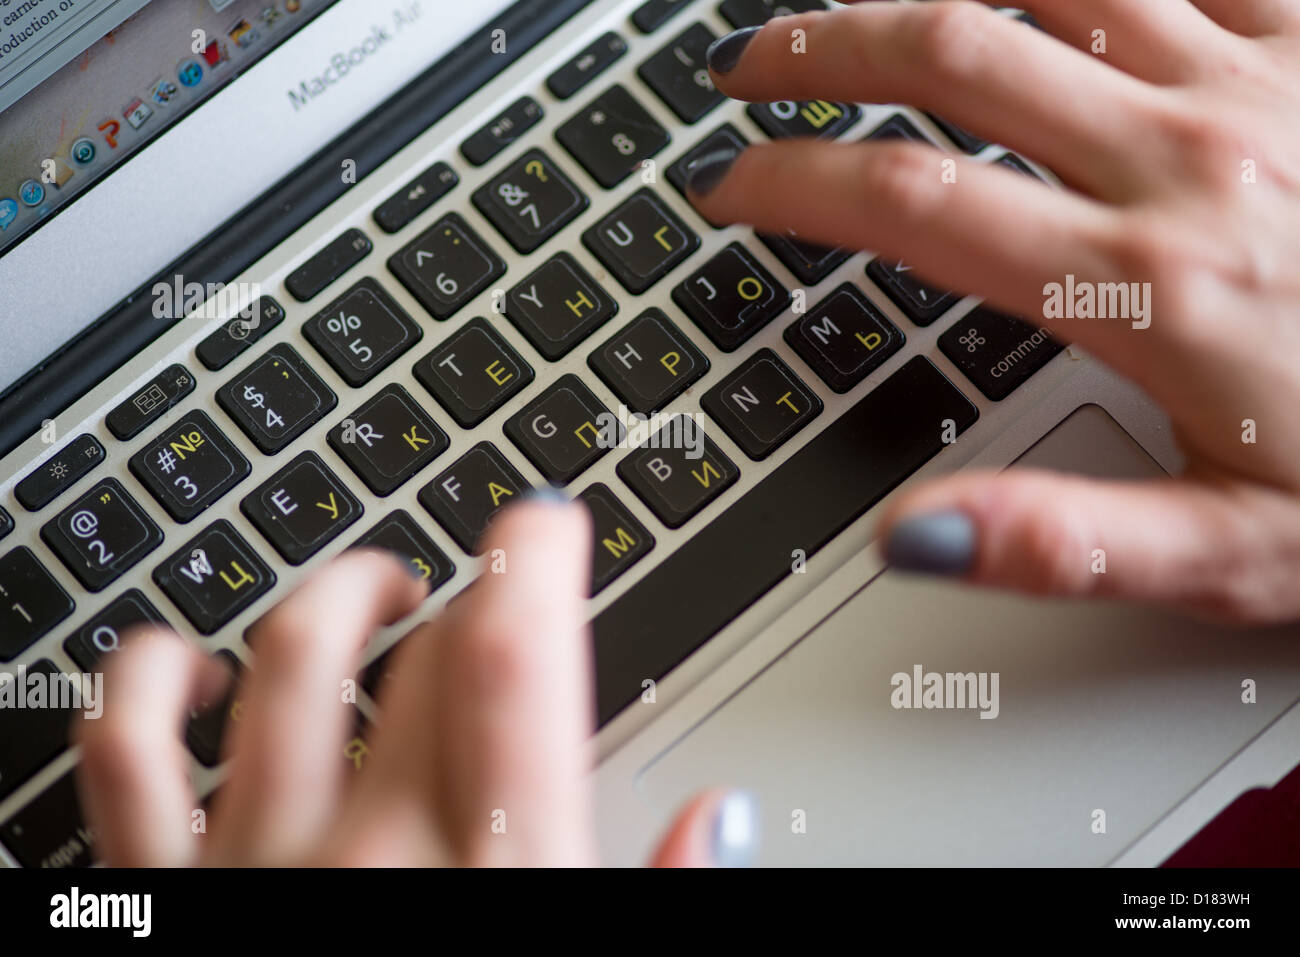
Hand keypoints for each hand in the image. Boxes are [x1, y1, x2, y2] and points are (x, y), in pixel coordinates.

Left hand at [77, 499, 756, 866]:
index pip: (517, 662)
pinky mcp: (159, 895)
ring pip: (282, 659)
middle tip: (487, 599)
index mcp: (497, 874)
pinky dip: (144, 681)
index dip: (537, 559)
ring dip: (334, 596)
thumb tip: (712, 822)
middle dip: (467, 595)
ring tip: (374, 588)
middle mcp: (368, 853)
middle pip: (419, 652)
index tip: (547, 525)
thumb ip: (664, 898)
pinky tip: (188, 666)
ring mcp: (254, 865)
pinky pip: (120, 754)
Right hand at [691, 0, 1299, 622]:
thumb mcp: (1237, 554)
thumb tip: (912, 537)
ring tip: (859, 6)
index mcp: (1144, 285)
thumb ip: (1067, 544)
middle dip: (820, 49)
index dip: (788, 185)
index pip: (907, 204)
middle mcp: (1186, 157)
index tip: (727, 188)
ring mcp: (1256, 80)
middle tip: (749, 66)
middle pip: (951, 52)